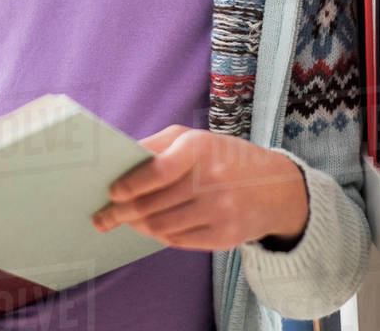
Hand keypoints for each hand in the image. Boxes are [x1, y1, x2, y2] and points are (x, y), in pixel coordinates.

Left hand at [91, 125, 308, 250]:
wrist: (277, 188)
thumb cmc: (225, 157)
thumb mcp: (196, 139)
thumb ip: (158, 146)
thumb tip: (121, 162)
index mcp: (201, 147)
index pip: (159, 169)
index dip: (132, 183)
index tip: (112, 192)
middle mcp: (212, 179)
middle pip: (155, 204)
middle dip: (122, 212)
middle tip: (103, 216)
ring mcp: (221, 211)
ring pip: (163, 226)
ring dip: (138, 226)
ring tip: (124, 221)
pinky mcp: (225, 237)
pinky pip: (179, 241)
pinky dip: (159, 235)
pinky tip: (150, 228)